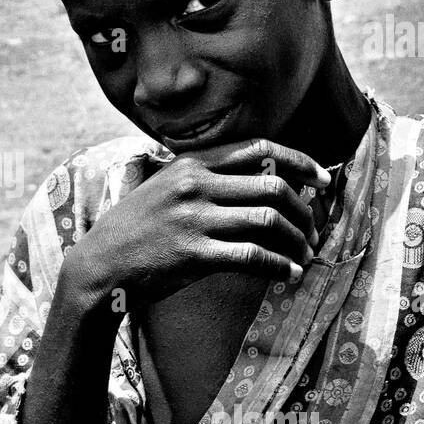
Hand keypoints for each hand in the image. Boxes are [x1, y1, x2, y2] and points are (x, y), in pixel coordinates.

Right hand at [71, 137, 329, 305]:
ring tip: (304, 254)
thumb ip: (204, 177)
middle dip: (303, 209)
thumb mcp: (164, 187)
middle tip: (313, 228)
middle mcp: (195, 185)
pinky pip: (253, 256)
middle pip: (273, 185)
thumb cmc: (134, 229)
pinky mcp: (194, 254)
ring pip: (269, 220)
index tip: (323, 179)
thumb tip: (260, 181)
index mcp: (191, 163)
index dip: (300, 161)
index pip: (260, 148)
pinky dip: (280, 266)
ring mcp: (194, 219)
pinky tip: (290, 274)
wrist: (100, 266)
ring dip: (297, 239)